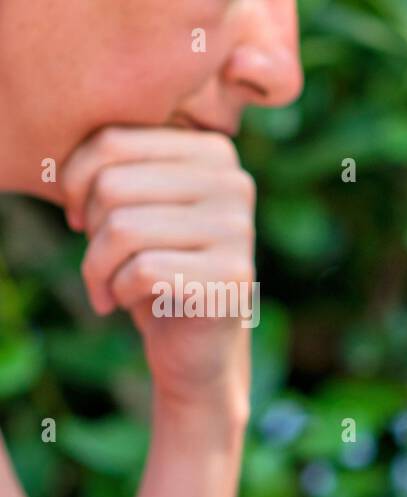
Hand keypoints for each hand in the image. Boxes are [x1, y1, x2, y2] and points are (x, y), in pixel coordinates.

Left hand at [61, 126, 256, 414]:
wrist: (197, 343)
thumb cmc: (158, 266)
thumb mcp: (138, 206)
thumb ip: (118, 168)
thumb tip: (65, 173)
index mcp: (213, 153)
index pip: (113, 141)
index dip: (74, 182)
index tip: (77, 218)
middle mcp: (235, 184)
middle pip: (115, 186)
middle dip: (89, 230)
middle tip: (96, 260)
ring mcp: (240, 230)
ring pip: (124, 229)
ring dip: (96, 267)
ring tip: (104, 285)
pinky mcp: (233, 276)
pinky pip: (142, 271)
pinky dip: (119, 291)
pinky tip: (128, 302)